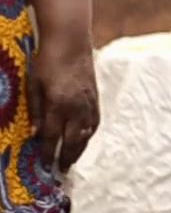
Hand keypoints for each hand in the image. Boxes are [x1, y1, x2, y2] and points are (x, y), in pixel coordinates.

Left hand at [28, 40, 98, 170]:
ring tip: (72, 159)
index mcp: (58, 105)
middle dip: (66, 157)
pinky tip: (84, 138)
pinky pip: (95, 122)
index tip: (44, 166)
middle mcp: (76, 107)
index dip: (47, 153)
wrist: (71, 42)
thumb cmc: (47, 61)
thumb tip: (34, 134)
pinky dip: (89, 134)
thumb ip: (35, 111)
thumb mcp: (34, 86)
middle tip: (61, 170)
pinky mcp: (95, 97)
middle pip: (72, 140)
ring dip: (79, 149)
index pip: (52, 136)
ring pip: (86, 133)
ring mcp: (89, 103)